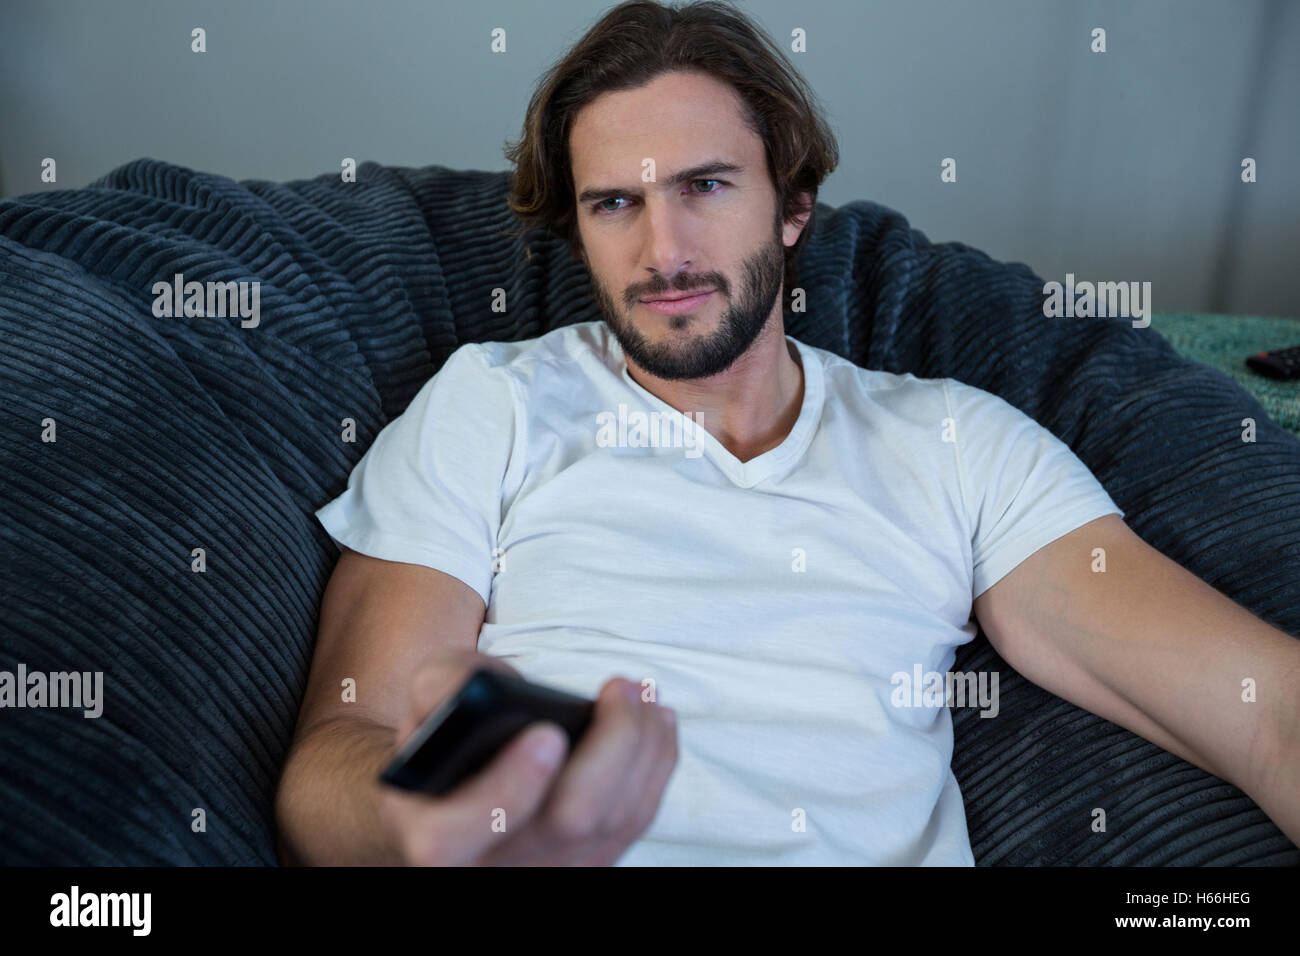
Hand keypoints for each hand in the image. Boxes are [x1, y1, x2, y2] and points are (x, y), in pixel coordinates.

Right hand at [377, 649, 677, 865]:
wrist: (462, 784)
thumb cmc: (448, 737)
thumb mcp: (428, 706)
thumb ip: (442, 687)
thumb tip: (478, 688)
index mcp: (430, 834)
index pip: (452, 837)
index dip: (506, 789)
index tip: (546, 734)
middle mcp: (486, 869)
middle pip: (567, 822)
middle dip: (611, 749)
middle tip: (621, 688)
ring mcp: (544, 873)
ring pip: (612, 823)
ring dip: (643, 747)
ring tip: (645, 694)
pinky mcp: (587, 865)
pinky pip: (633, 825)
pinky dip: (655, 766)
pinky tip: (658, 722)